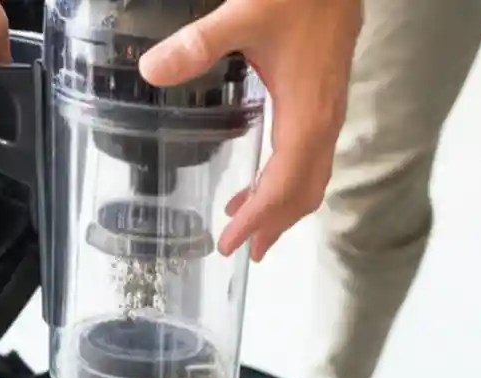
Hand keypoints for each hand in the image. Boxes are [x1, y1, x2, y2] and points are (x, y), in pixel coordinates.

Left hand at [140, 0, 362, 261]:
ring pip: (311, 178)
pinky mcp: (327, 102)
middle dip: (272, 225)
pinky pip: (312, 158)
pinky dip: (289, 181)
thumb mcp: (243, 15)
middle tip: (241, 252)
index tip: (229, 245)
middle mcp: (323, 124)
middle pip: (302, 193)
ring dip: (282, 206)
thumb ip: (198, 43)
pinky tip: (265, 177)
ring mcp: (329, 114)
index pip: (282, 186)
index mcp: (305, 116)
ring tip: (250, 227)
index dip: (256, 219)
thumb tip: (150, 70)